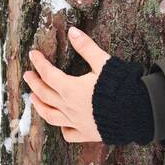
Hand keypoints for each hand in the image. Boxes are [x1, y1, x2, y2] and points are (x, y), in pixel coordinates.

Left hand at [23, 27, 110, 142]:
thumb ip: (86, 47)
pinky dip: (62, 127)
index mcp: (71, 89)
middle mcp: (69, 107)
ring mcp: (77, 122)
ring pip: (51, 116)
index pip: (48, 74)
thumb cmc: (120, 86)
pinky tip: (61, 123)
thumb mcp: (104, 62)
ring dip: (39, 106)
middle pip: (45, 94)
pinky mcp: (87, 133)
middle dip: (34, 83)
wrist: (136, 112)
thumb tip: (72, 31)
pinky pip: (68, 133)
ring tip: (33, 99)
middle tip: (27, 75)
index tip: (33, 54)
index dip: (39, 63)